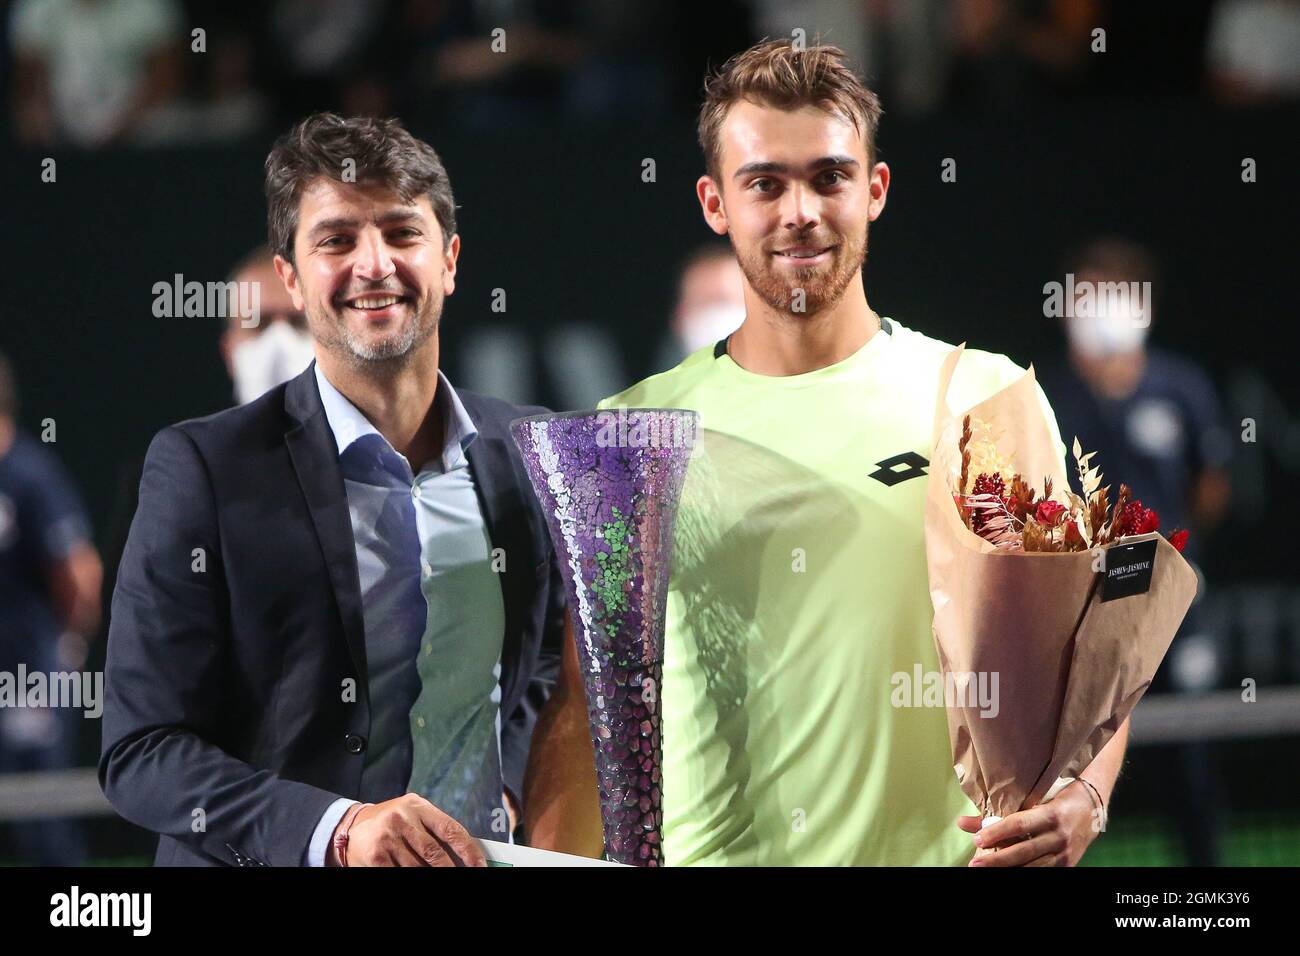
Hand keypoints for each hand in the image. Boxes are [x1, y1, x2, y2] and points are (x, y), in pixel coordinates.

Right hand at [334, 793, 486, 866]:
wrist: (354, 825)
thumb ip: (435, 829)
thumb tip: (463, 855)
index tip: (480, 865)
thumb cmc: (393, 822)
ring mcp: (388, 837)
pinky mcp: (376, 856)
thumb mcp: (414, 816)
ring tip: (440, 876)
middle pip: (435, 852)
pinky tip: (416, 876)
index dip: (469, 850)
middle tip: (462, 876)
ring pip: (418, 867)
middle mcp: (402, 819)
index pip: (450, 829)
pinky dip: (410, 877)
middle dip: (451, 869)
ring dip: (430, 875)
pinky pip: (400, 873)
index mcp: (418, 806)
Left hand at [956, 781, 1101, 866]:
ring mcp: (1065, 854)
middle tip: (975, 863)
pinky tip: (1008, 872)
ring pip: (1033, 867)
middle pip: (1023, 851)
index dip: (997, 833)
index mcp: (1051, 814)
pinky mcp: (1068, 866)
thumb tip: (962, 823)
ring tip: (986, 870)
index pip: (1019, 825)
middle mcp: (1059, 836)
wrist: (1092, 810)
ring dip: (1008, 870)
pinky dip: (1023, 873)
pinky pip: (1042, 873)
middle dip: (997, 859)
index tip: (977, 840)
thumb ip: (999, 812)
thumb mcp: (1032, 799)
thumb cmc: (1056, 798)